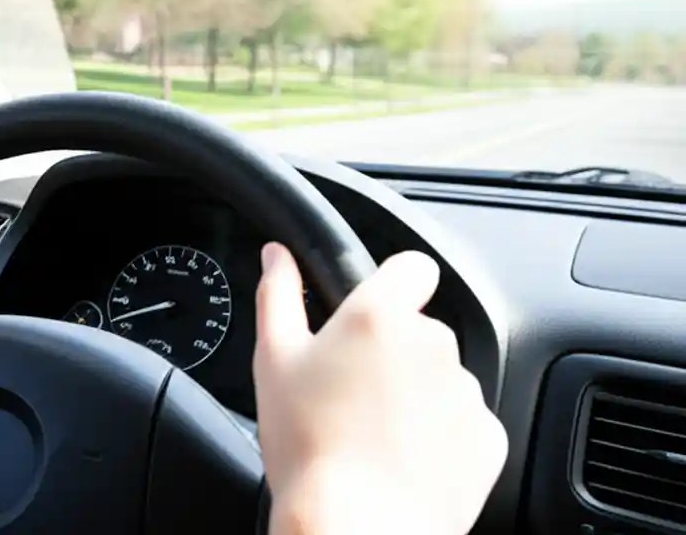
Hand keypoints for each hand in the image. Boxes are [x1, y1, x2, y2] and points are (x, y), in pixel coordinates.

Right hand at [252, 243, 505, 534]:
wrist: (356, 526)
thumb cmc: (308, 447)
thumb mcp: (274, 361)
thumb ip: (278, 294)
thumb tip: (277, 255)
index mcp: (380, 315)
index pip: (412, 266)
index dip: (392, 284)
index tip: (371, 315)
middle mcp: (433, 343)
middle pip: (420, 329)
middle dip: (393, 352)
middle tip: (351, 392)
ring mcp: (466, 391)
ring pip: (441, 377)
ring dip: (416, 394)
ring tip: (373, 433)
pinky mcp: (487, 437)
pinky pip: (462, 422)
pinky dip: (439, 435)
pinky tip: (400, 458)